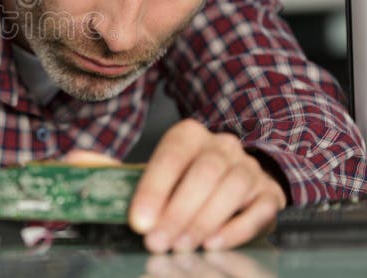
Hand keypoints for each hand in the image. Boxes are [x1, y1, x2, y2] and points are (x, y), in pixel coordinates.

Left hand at [128, 119, 286, 252]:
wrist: (232, 176)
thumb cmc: (185, 179)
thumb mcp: (161, 174)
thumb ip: (139, 181)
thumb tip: (111, 186)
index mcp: (190, 135)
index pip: (171, 156)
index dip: (153, 190)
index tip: (139, 222)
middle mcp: (223, 146)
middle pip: (205, 173)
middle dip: (178, 212)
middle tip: (158, 241)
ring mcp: (250, 168)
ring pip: (232, 189)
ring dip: (203, 222)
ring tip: (181, 245)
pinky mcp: (270, 193)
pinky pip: (259, 211)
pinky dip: (235, 230)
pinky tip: (213, 243)